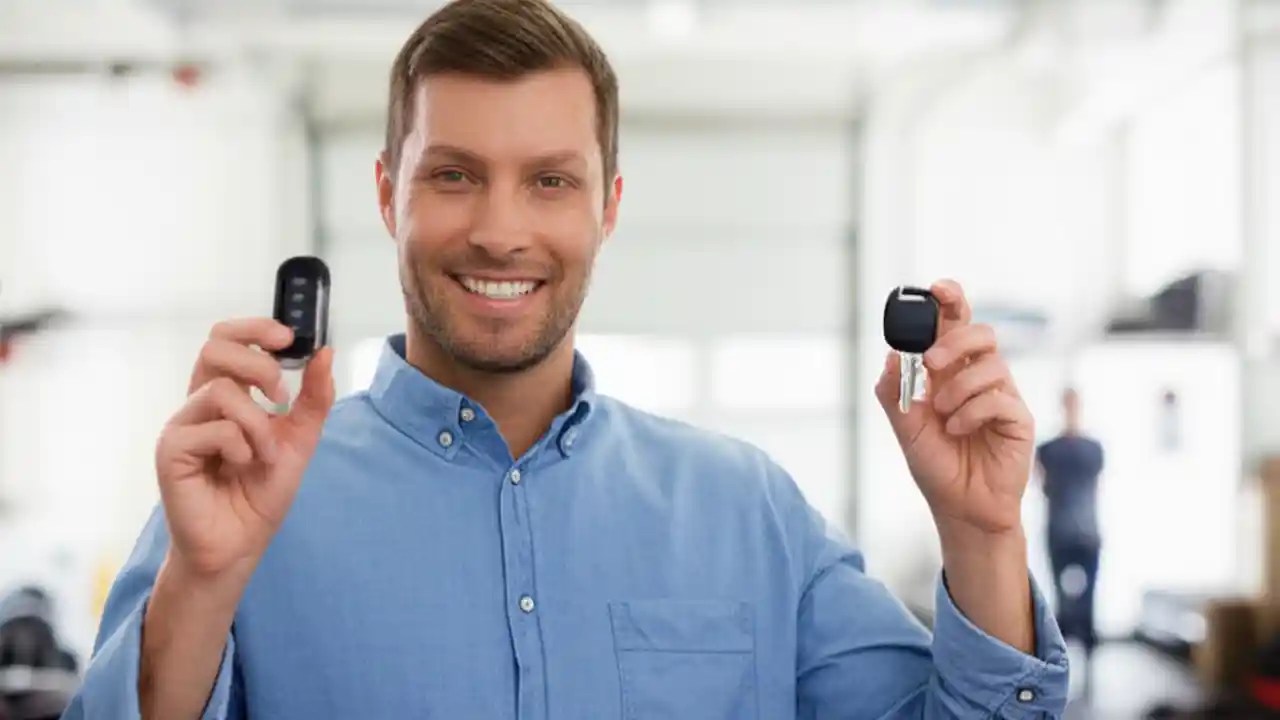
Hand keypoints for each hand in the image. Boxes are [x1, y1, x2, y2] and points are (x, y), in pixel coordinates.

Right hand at [154, 318, 334, 578]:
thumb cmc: (261, 492)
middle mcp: (199, 404)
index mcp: (226, 395)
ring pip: (221, 390)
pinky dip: (241, 446)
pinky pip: (213, 428)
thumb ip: (314, 398)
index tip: (287, 338)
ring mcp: (182, 426)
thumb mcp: (300, 439)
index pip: (225, 340)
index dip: (253, 328)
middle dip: (259, 365)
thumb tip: (325, 352)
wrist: (242, 543)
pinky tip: (243, 467)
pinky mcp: (171, 451)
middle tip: (282, 397)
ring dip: (258, 423)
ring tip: (265, 453)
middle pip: (214, 348)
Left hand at [874, 280, 1033, 535]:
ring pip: (991, 363)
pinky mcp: (1017, 419)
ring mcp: (1001, 396)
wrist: (961, 508)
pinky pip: (1000, 398)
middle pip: (981, 332)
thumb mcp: (905, 428)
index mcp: (950, 373)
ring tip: (944, 417)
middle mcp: (978, 378)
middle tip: (932, 364)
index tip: (936, 289)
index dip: (950, 300)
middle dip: (955, 340)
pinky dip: (972, 412)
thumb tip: (892, 355)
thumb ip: (895, 392)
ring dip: (959, 388)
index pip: (954, 324)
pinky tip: (959, 430)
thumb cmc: (937, 466)